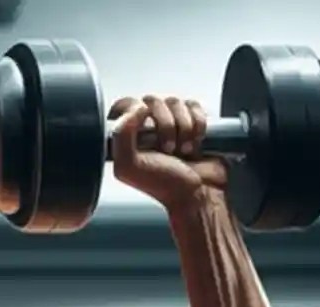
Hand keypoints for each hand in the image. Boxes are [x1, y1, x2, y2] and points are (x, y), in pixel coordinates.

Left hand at [108, 95, 227, 210]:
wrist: (198, 192)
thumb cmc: (164, 185)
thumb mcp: (129, 166)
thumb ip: (121, 135)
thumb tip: (137, 107)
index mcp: (127, 136)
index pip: (124, 104)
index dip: (136, 110)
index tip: (146, 126)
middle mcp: (147, 127)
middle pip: (153, 101)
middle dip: (165, 125)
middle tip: (168, 149)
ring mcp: (171, 123)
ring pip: (175, 102)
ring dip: (183, 128)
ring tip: (182, 150)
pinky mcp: (193, 121)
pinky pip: (194, 106)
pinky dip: (198, 124)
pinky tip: (195, 143)